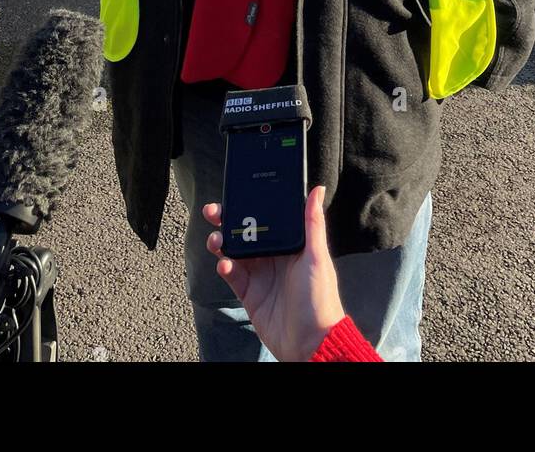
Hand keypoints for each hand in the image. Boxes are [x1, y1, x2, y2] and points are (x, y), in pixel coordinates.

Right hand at [203, 185, 346, 361]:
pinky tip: (225, 264)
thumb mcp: (317, 257)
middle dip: (229, 221)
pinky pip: (232, 275)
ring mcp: (260, 275)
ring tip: (217, 240)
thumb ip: (313, 223)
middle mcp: (274, 257)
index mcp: (290, 245)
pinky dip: (225, 267)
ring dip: (222, 242)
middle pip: (246, 232)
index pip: (267, 220)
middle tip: (214, 212)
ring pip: (235, 251)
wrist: (310, 343)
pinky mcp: (250, 294)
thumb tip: (317, 190)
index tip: (237, 195)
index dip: (251, 207)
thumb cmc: (320, 299)